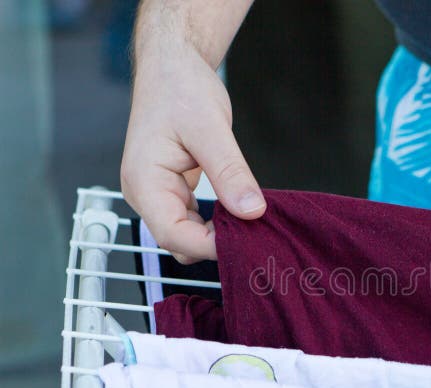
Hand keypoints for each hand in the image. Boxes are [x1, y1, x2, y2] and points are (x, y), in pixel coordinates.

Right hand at [121, 44, 264, 262]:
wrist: (172, 68)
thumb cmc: (181, 89)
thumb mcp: (211, 129)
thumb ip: (230, 173)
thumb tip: (252, 211)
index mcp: (144, 182)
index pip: (173, 235)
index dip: (209, 246)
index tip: (246, 240)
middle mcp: (146, 194)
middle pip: (179, 242)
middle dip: (215, 243)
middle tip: (255, 232)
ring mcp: (158, 194)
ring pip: (188, 235)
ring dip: (218, 234)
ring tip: (251, 222)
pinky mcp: (174, 191)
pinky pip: (194, 220)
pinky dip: (217, 222)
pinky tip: (239, 212)